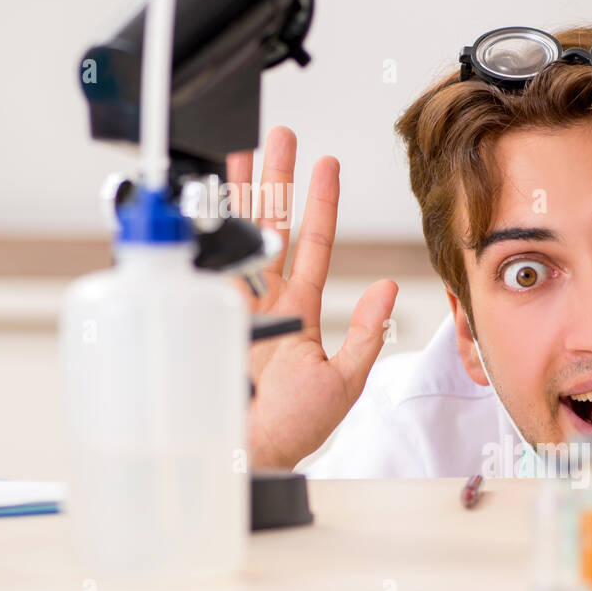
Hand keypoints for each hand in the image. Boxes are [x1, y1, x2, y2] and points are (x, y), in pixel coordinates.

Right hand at [227, 126, 397, 470]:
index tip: (326, 165)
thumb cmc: (293, 428)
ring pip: (239, 235)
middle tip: (280, 136)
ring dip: (242, 193)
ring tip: (241, 151)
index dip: (320, 203)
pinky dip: (205, 231)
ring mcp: (234, 305)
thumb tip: (387, 289)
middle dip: (277, 179)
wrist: (248, 454)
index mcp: (299, 311)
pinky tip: (206, 200)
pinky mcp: (207, 314)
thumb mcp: (342, 381)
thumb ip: (366, 334)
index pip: (312, 243)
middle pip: (273, 225)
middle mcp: (266, 301)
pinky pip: (208, 263)